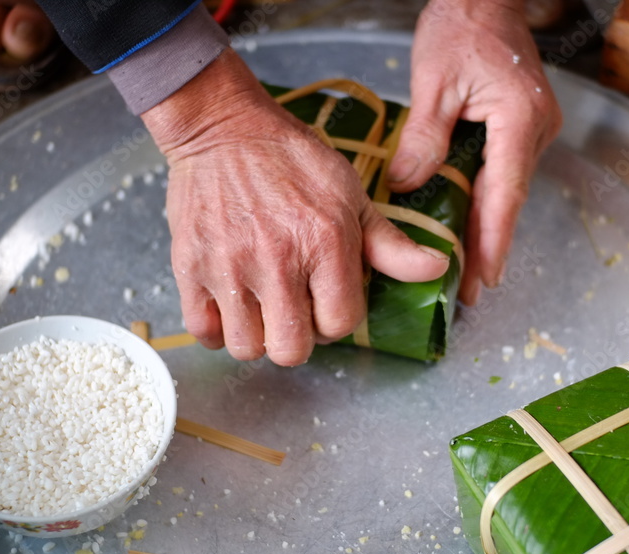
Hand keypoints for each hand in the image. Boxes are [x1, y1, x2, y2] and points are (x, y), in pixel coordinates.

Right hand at [142, 50, 451, 365]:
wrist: (222, 127)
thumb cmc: (291, 158)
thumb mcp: (350, 194)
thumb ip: (390, 243)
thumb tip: (438, 269)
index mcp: (325, 242)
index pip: (340, 324)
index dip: (337, 321)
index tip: (326, 302)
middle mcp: (277, 260)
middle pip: (292, 350)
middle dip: (299, 339)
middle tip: (294, 312)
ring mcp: (229, 266)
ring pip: (247, 348)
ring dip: (258, 338)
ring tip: (262, 310)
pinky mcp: (189, 266)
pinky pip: (204, 331)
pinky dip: (218, 330)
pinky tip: (231, 309)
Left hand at [387, 0, 561, 304]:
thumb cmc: (462, 25)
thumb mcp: (433, 81)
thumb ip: (424, 137)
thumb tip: (407, 186)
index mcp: (519, 118)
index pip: (505, 191)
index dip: (494, 239)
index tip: (486, 277)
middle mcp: (536, 129)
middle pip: (510, 198)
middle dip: (491, 246)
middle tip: (473, 291)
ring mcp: (534, 128)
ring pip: (508, 188)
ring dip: (489, 227)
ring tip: (470, 270)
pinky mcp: (523, 126)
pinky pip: (504, 172)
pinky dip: (487, 201)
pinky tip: (470, 224)